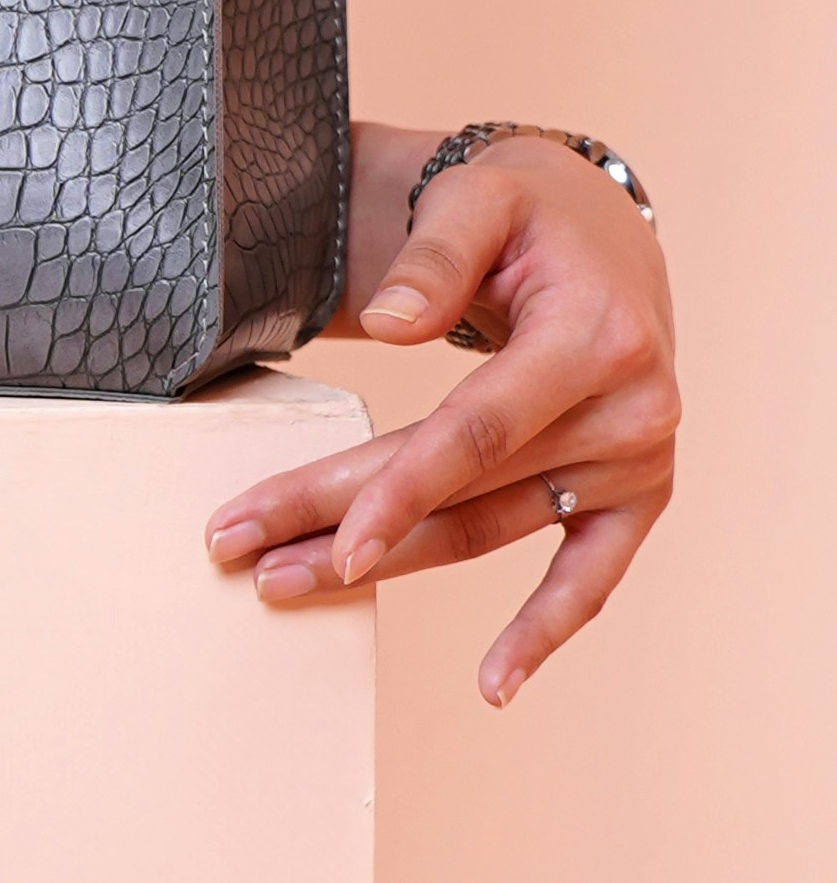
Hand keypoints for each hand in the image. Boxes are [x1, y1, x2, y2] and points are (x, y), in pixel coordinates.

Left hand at [205, 133, 678, 705]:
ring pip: (491, 530)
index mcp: (595, 335)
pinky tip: (493, 685)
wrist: (603, 229)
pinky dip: (545, 631)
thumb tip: (392, 322)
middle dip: (347, 525)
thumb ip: (435, 255)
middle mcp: (631, 407)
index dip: (397, 487)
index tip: (323, 537)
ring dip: (390, 567)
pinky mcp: (637, 494)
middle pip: (466, 489)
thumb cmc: (527, 214)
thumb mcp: (480, 197)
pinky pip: (591, 576)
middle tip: (244, 558)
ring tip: (284, 584)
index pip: (479, 428)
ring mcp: (639, 460)